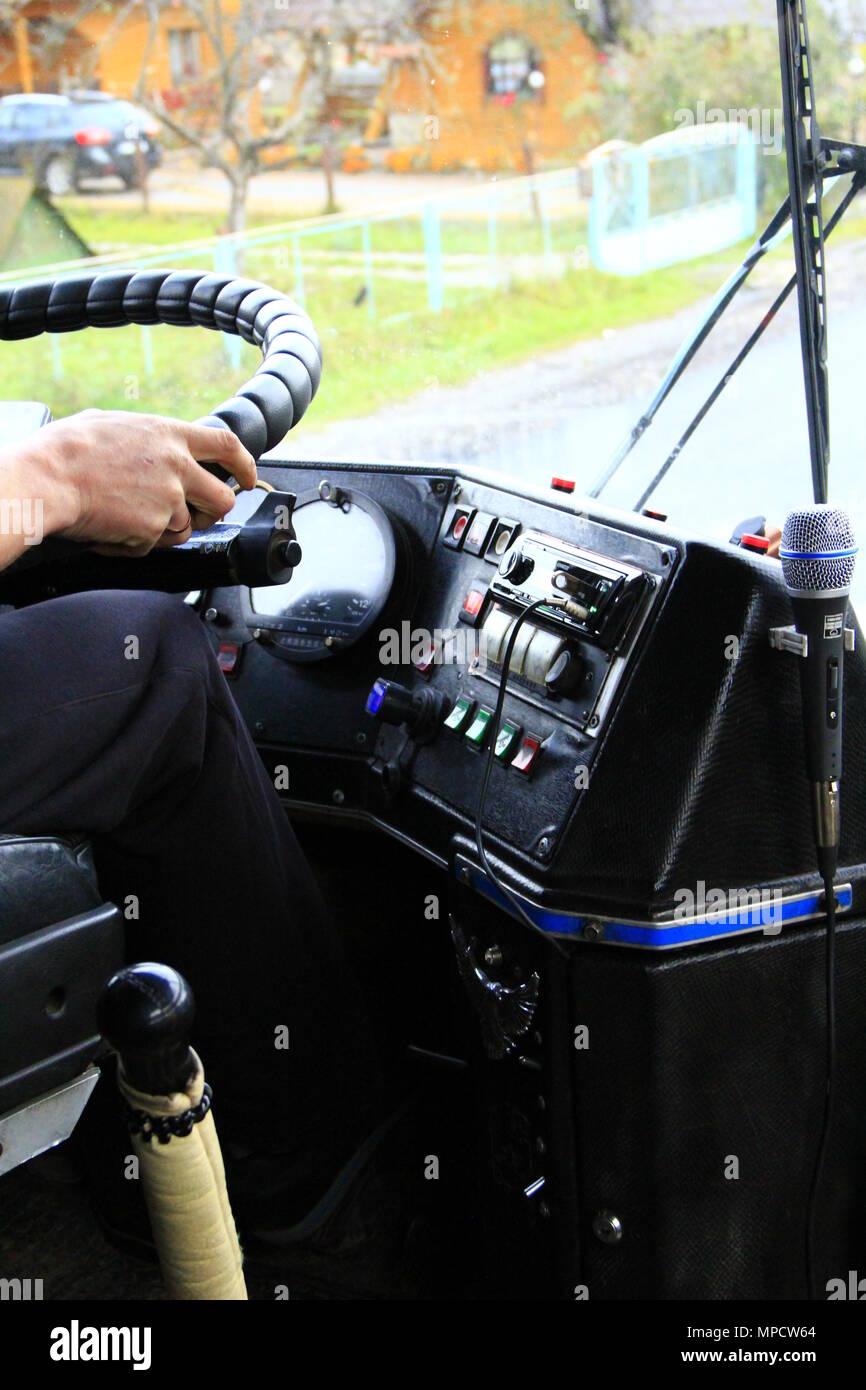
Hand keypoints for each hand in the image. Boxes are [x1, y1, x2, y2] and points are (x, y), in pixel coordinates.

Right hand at [24, 409, 255, 556]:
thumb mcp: (112, 423)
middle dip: (213, 513)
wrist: (48, 479)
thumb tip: (150, 441)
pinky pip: (153, 546)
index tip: (248, 478)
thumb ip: (145, 436)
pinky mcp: (153, 530)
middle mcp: (177, 468)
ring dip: (163, 530)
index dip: (245, 465)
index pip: (227, 446)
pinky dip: (134, 544)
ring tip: (128, 517)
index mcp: (170, 436)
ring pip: (186, 529)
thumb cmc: (68, 450)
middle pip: (223, 499)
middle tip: (195, 515)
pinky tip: (111, 528)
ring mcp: (168, 501)